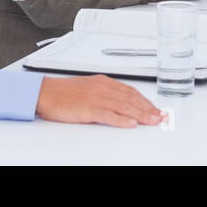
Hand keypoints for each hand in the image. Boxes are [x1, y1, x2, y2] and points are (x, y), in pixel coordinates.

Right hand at [35, 75, 163, 126]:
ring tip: (153, 121)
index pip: (130, 92)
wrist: (44, 92)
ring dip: (141, 114)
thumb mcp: (88, 89)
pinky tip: (131, 124)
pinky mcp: (88, 108)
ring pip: (124, 106)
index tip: (156, 108)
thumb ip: (104, 94)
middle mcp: (103, 88)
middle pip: (131, 99)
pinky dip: (121, 119)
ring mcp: (96, 98)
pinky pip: (108, 114)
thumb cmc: (63, 92)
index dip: (145, 101)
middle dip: (149, 108)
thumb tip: (119, 102)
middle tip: (161, 116)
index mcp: (104, 82)